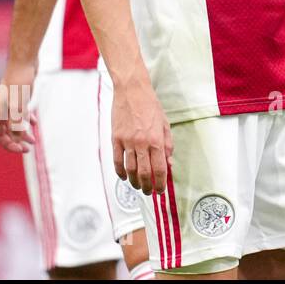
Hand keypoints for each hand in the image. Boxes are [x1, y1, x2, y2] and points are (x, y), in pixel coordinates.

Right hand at [0, 62, 35, 152]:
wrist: (24, 61)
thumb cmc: (19, 81)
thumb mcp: (19, 104)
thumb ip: (17, 121)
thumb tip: (18, 137)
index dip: (9, 145)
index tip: (23, 149)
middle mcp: (2, 110)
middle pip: (6, 132)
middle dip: (17, 141)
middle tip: (29, 149)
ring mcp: (10, 103)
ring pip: (14, 123)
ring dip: (23, 133)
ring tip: (34, 140)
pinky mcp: (19, 97)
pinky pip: (21, 113)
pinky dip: (27, 120)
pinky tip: (35, 123)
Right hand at [112, 77, 172, 194]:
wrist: (132, 91)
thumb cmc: (150, 106)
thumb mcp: (165, 124)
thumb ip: (168, 145)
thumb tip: (168, 163)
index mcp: (157, 140)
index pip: (160, 169)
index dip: (160, 183)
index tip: (161, 190)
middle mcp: (142, 143)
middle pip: (144, 173)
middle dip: (148, 187)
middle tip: (149, 192)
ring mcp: (127, 142)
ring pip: (130, 170)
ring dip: (134, 182)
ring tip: (138, 187)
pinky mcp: (115, 139)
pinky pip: (117, 161)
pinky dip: (120, 172)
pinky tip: (124, 177)